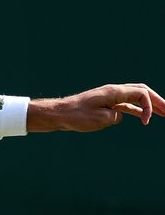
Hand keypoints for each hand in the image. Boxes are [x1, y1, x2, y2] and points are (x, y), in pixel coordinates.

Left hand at [35, 83, 164, 132]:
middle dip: (158, 101)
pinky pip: (126, 104)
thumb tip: (120, 115)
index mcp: (114, 92)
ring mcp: (109, 97)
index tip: (147, 123)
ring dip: (150, 105)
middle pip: (142, 92)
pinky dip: (138, 110)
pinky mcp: (105, 104)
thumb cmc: (76, 116)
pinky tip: (145, 117)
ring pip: (136, 98)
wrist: (58, 114)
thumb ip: (115, 116)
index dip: (150, 107)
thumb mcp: (99, 119)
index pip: (141, 94)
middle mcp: (113, 91)